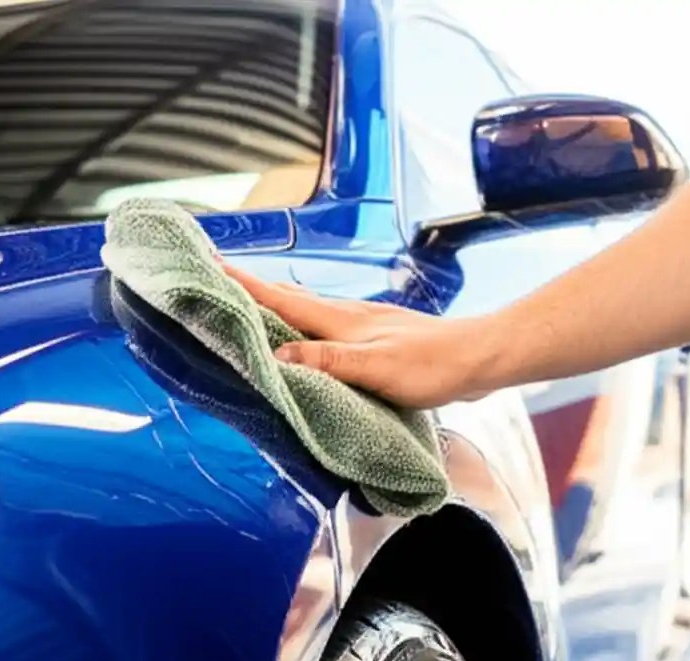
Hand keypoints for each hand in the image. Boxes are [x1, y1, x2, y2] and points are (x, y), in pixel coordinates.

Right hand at [223, 264, 494, 408]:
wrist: (479, 358)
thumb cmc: (433, 365)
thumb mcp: (377, 368)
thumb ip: (329, 361)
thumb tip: (278, 357)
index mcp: (341, 320)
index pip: (281, 298)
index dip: (244, 283)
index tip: (210, 263)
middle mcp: (346, 316)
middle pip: (288, 297)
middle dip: (251, 287)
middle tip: (217, 276)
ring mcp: (361, 325)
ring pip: (306, 310)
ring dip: (275, 304)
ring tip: (248, 301)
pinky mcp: (374, 338)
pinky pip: (324, 325)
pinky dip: (301, 323)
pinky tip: (304, 332)